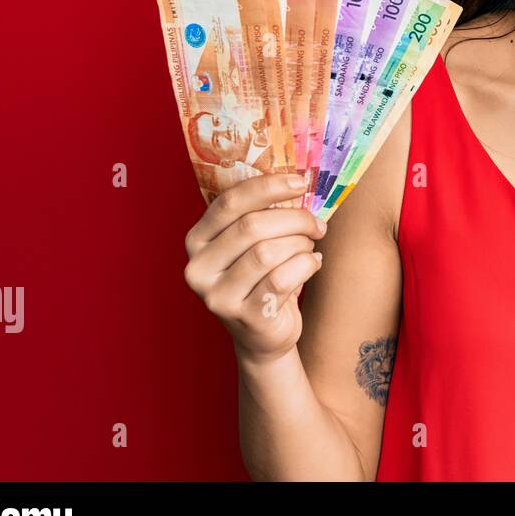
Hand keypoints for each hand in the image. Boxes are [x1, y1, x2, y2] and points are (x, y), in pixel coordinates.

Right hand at [183, 172, 326, 365]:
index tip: (300, 181)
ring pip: (268, 252)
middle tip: (317, 224)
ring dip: (301, 244)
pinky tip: (313, 264)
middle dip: (294, 219)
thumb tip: (297, 182)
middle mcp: (198, 268)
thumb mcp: (253, 244)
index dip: (268, 187)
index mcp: (197, 240)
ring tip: (309, 248)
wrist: (263, 334)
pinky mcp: (243, 317)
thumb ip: (264, 214)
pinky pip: (282, 280)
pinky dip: (306, 266)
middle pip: (252, 226)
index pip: (230, 202)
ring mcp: (217, 297)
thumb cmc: (262, 277)